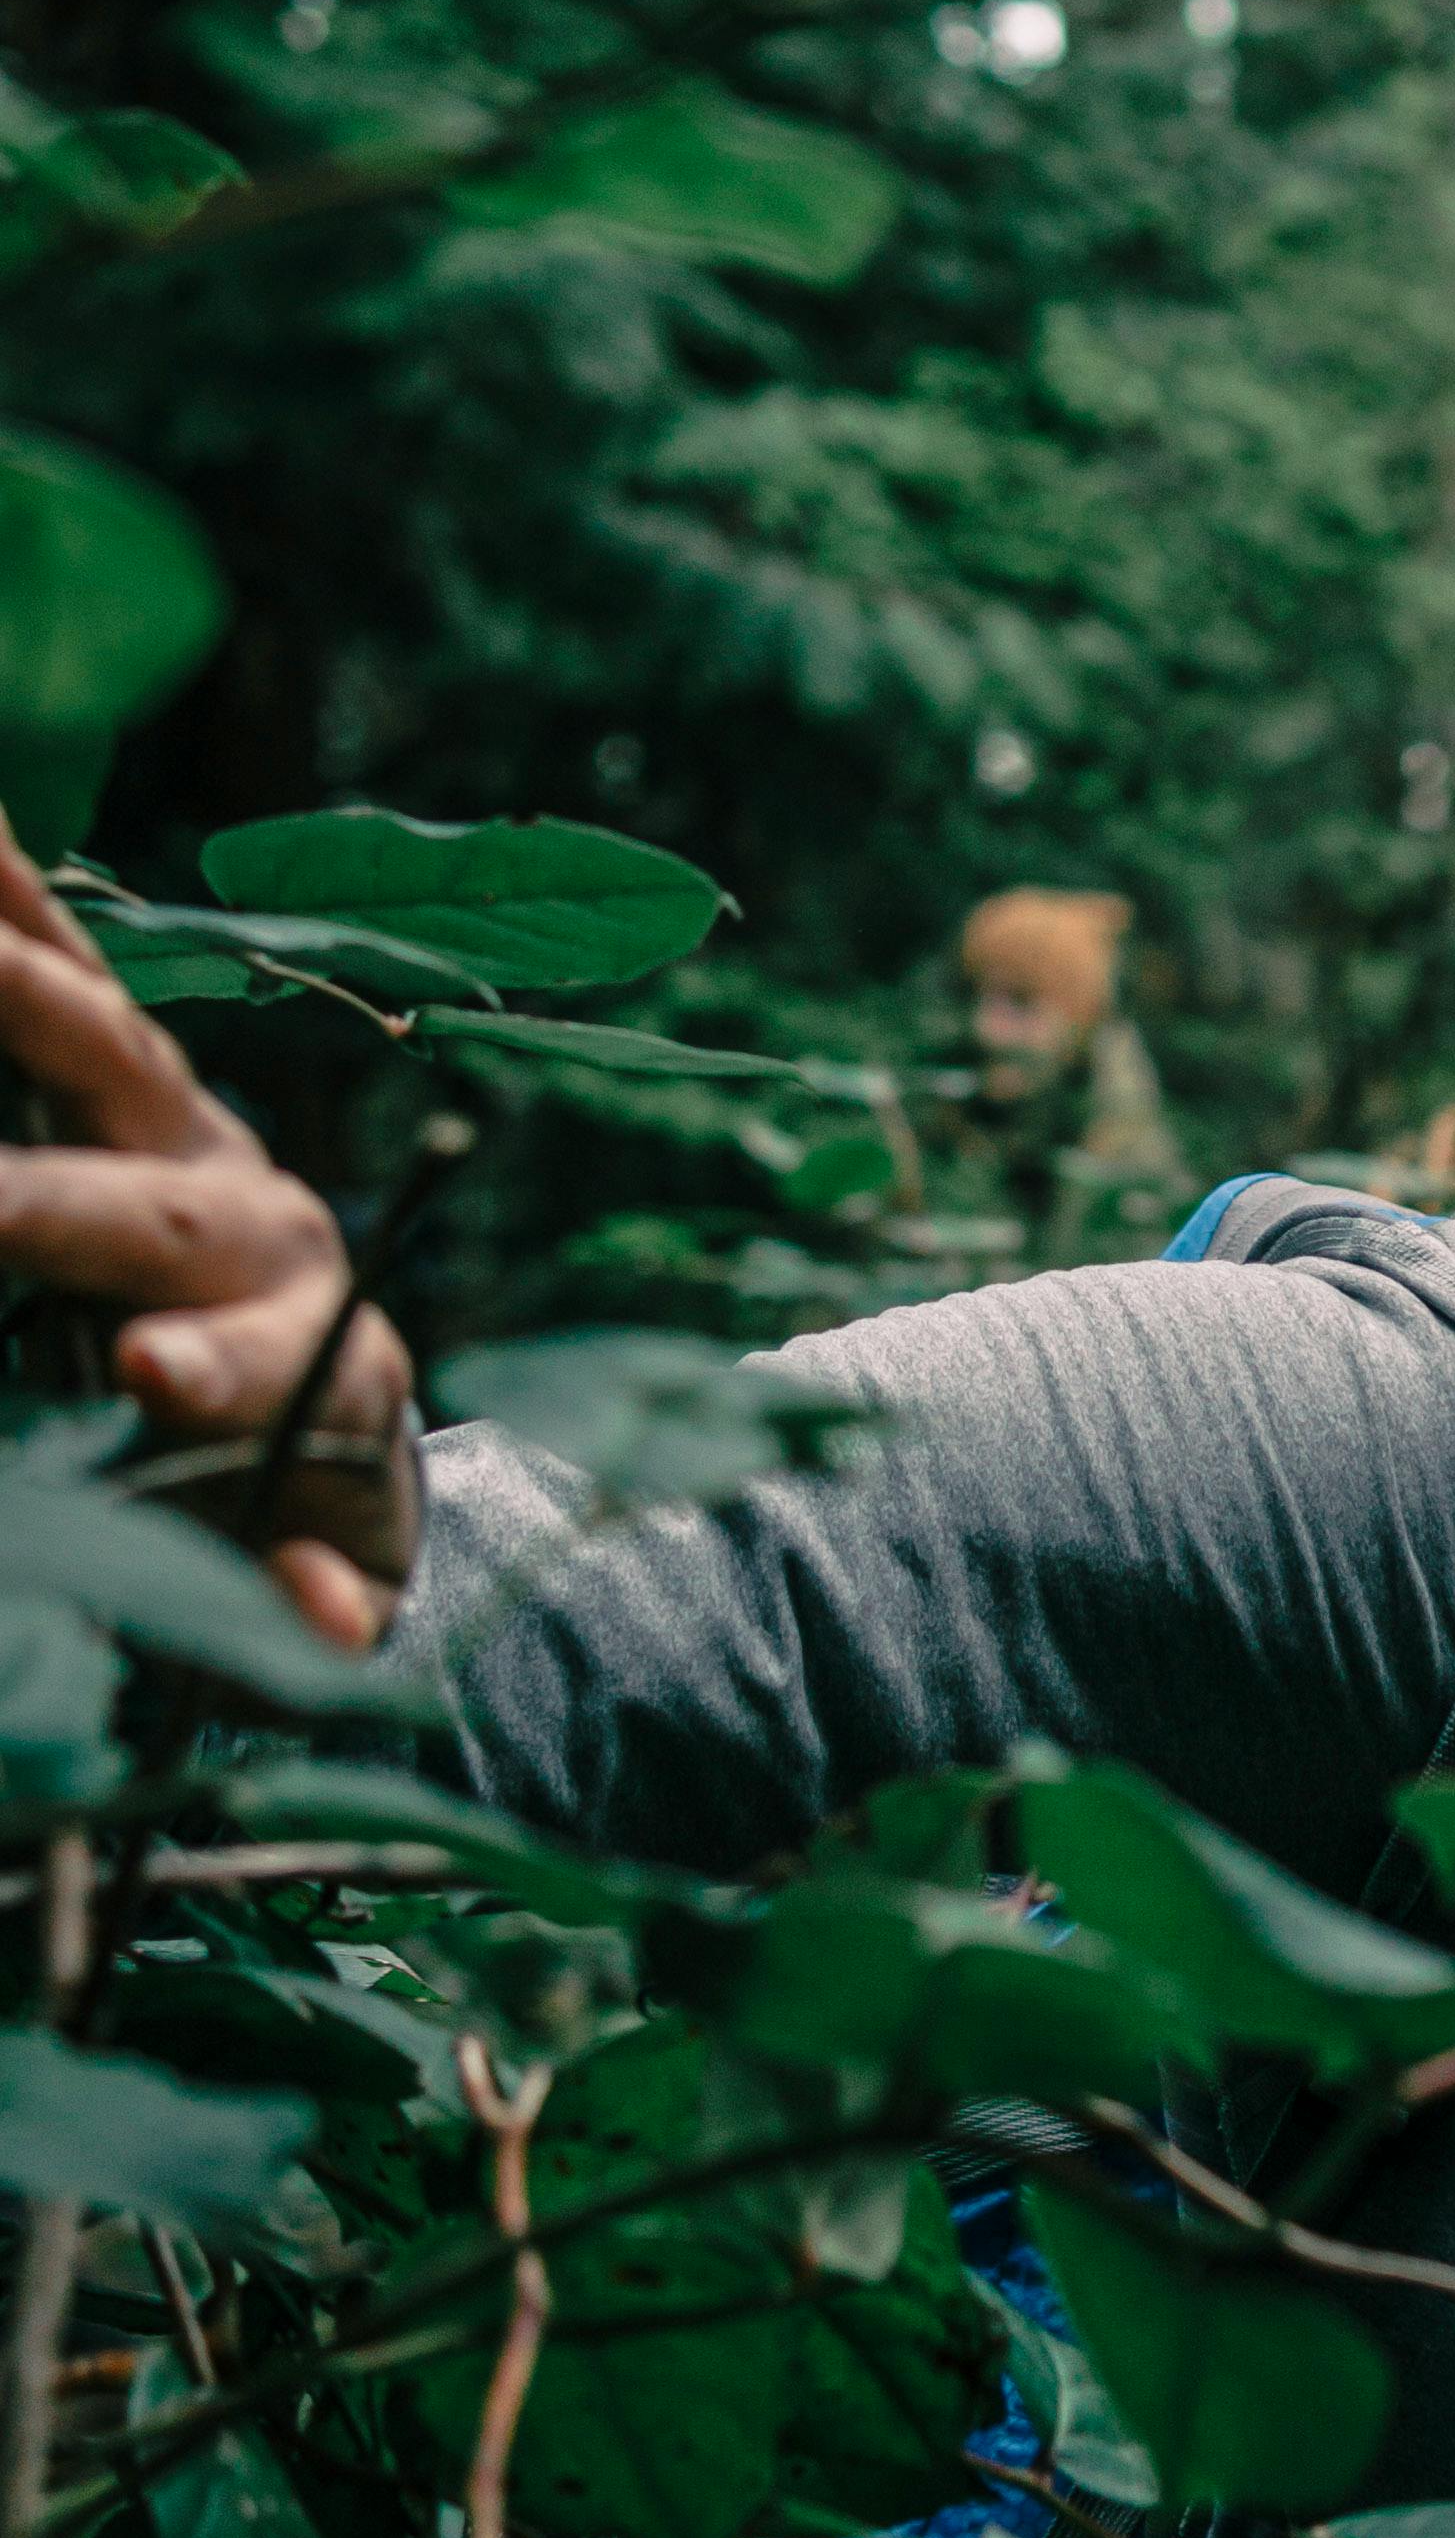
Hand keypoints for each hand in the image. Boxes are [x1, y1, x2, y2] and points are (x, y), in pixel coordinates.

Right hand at [0, 820, 419, 1649]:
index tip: (144, 1369)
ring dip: (22, 991)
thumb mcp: (315, 1562)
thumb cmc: (292, 1496)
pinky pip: (64, 974)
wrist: (328, 1387)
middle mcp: (264, 1221)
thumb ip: (313, 1591)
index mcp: (316, 1349)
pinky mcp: (136, 1077)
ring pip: (107, 1053)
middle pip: (159, 1204)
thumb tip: (338, 1637)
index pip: (261, 1360)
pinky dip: (14, 900)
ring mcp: (194, 1132)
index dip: (209, 1365)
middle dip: (52, 1210)